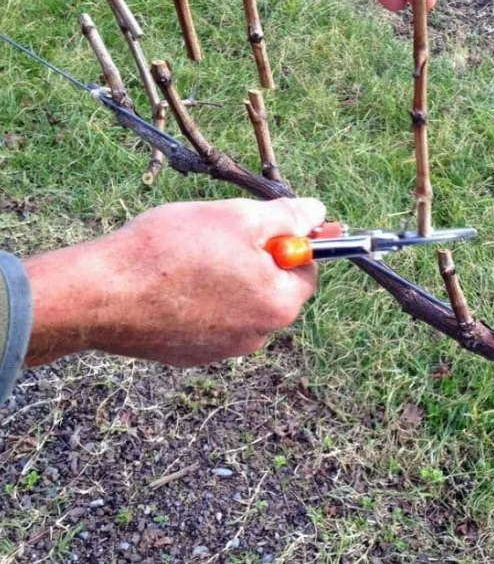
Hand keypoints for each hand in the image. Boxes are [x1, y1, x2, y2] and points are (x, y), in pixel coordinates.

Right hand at [24, 198, 325, 366]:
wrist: (102, 295)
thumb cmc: (172, 251)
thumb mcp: (239, 219)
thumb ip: (287, 217)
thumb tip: (317, 213)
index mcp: (278, 306)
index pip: (307, 269)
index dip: (295, 239)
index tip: (278, 220)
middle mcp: (257, 336)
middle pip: (272, 287)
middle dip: (256, 257)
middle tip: (223, 232)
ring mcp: (222, 349)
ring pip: (239, 301)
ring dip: (227, 276)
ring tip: (190, 254)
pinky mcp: (189, 353)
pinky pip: (208, 318)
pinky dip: (199, 297)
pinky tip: (171, 279)